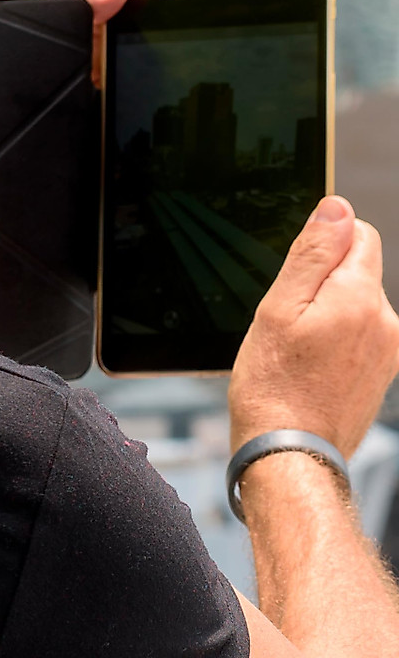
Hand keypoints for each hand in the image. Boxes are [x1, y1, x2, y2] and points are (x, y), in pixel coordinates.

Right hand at [229, 196, 398, 456]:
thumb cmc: (274, 383)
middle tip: (288, 316)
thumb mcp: (278, 307)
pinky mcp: (382, 371)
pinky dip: (335, 337)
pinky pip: (359, 332)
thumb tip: (337, 209)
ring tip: (297, 346)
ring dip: (328, 311)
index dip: (322, 242)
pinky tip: (310, 363)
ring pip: (356, 301)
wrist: (290, 452)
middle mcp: (387, 322)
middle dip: (322, 280)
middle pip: (357, 269)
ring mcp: (389, 350)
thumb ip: (312, 254)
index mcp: (360, 298)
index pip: (359, 233)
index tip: (296, 273)